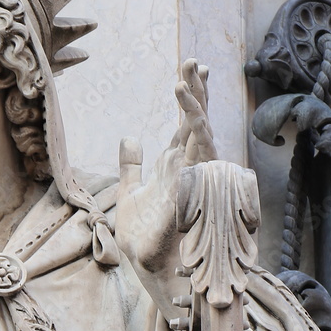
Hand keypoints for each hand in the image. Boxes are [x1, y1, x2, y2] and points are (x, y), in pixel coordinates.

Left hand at [116, 60, 217, 317]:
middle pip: (198, 123)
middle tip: (193, 61)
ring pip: (199, 135)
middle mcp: (190, 170)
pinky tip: (185, 116)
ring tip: (183, 79)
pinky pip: (194, 160)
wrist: (151, 269)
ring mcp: (193, 180)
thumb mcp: (131, 192)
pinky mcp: (189, 194)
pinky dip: (191, 137)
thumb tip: (131, 137)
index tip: (190, 68)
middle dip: (197, 92)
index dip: (191, 97)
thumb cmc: (147, 237)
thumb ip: (132, 165)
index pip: (186, 124)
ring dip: (192, 107)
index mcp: (178, 166)